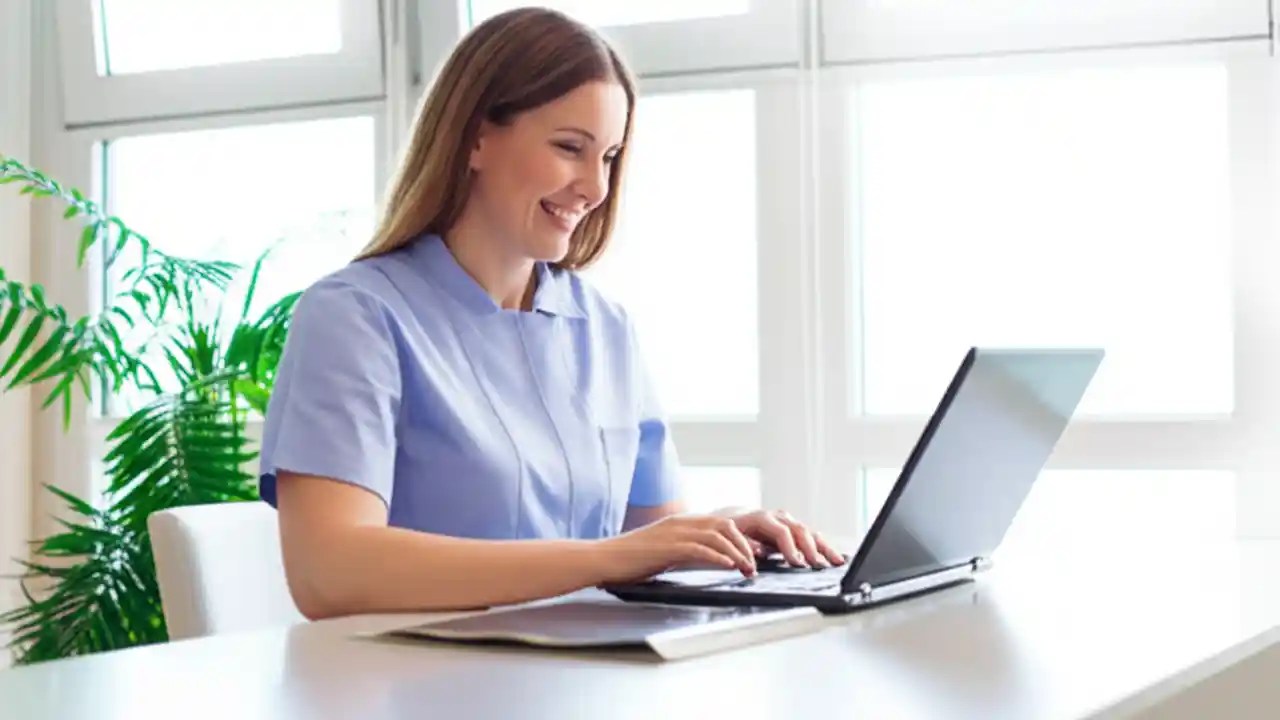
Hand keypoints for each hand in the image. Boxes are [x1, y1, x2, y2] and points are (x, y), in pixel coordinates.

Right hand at [593, 514, 758, 584]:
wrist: (603, 559)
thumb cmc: (630, 560)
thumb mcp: (664, 550)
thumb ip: (684, 550)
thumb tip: (706, 560)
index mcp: (681, 522)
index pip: (720, 523)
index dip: (741, 538)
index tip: (755, 555)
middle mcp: (681, 523)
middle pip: (725, 525)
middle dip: (745, 545)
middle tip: (756, 564)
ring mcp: (674, 533)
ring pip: (717, 535)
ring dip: (738, 553)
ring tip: (748, 570)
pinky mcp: (667, 547)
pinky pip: (700, 548)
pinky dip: (718, 557)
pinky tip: (729, 567)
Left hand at [726, 509, 845, 568]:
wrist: (734, 520)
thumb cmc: (733, 532)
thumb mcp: (733, 538)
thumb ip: (746, 545)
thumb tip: (760, 552)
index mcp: (763, 518)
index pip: (781, 531)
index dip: (790, 548)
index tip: (797, 563)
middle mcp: (779, 518)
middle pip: (800, 530)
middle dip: (810, 549)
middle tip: (817, 565)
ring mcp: (789, 522)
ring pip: (810, 533)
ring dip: (823, 548)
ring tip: (836, 562)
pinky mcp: (795, 530)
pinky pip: (812, 538)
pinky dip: (824, 548)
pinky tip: (835, 559)